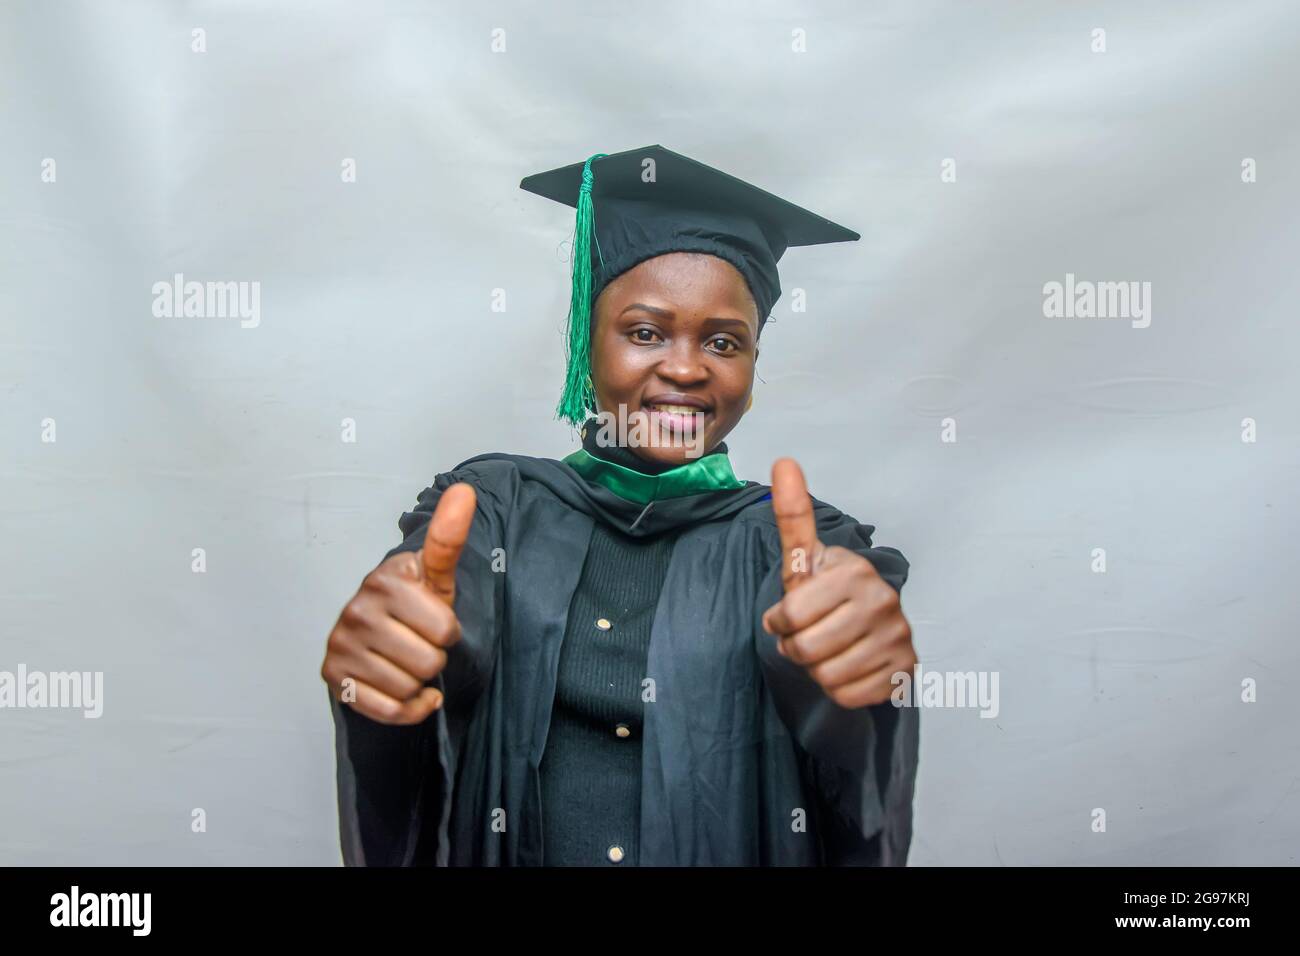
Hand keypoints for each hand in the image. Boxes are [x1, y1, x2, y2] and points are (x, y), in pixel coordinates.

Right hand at [321, 483, 476, 724]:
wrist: (378, 636)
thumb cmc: (414, 605)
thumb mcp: (435, 575)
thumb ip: (449, 538)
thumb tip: (464, 490)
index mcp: (384, 580)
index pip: (446, 631)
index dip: (448, 632)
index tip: (433, 620)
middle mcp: (356, 610)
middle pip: (428, 662)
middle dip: (433, 659)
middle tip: (419, 643)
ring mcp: (340, 645)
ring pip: (408, 687)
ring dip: (418, 682)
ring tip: (407, 662)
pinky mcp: (334, 678)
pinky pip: (388, 711)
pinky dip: (408, 710)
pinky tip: (409, 693)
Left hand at [761, 459, 915, 708]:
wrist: (867, 627)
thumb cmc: (827, 592)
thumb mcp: (806, 559)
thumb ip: (793, 515)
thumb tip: (784, 460)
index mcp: (852, 571)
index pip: (786, 619)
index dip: (779, 624)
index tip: (790, 615)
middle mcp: (882, 600)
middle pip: (806, 651)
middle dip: (798, 649)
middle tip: (810, 635)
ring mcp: (898, 636)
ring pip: (827, 677)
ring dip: (819, 670)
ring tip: (831, 648)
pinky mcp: (906, 670)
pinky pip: (849, 697)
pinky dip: (841, 689)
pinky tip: (850, 666)